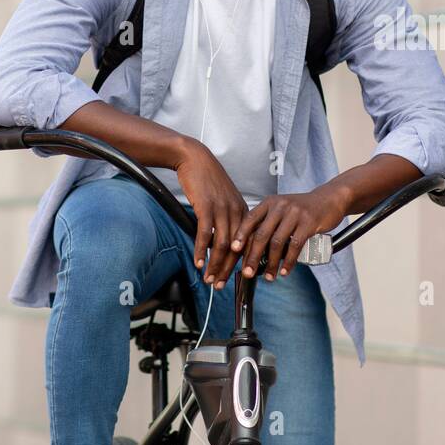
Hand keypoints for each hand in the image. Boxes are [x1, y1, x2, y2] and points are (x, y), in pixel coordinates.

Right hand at [174, 138, 248, 287]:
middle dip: (229, 270)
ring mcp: (222, 210)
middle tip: (222, 286)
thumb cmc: (209, 181)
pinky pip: (205, 234)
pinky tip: (198, 262)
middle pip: (237, 248)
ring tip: (209, 279)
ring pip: (222, 244)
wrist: (196, 159)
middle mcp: (237, 212)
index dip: (244, 263)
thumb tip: (224, 243)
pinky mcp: (206, 207)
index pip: (248, 243)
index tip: (238, 279)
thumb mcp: (225, 200)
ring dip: (215, 264)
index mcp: (244, 212)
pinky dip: (201, 251)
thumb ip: (228, 220)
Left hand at [233, 186, 348, 281]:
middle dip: (253, 256)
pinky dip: (289, 261)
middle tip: (248, 272)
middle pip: (261, 234)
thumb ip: (267, 222)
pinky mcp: (308, 223)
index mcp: (270, 203)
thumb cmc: (303, 208)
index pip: (250, 219)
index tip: (233, 251)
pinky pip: (295, 245)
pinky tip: (285, 270)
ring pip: (277, 243)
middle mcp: (280, 206)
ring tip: (269, 276)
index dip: (240, 235)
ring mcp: (295, 214)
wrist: (329, 199)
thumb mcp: (282, 208)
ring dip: (272, 263)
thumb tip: (250, 247)